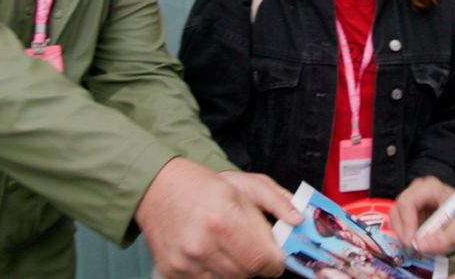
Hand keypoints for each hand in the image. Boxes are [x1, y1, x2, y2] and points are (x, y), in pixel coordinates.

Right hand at [135, 158, 286, 277]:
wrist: (156, 188)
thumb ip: (276, 202)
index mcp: (224, 220)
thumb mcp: (244, 185)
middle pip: (247, 274)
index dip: (275, 262)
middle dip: (254, 263)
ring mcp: (186, 262)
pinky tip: (208, 251)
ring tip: (226, 245)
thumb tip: (298, 220)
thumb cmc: (202, 185)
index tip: (276, 258)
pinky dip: (213, 271)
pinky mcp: (173, 272)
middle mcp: (203, 245)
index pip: (263, 261)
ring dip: (235, 268)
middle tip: (247, 245)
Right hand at [389, 177, 454, 254]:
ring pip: (397, 215)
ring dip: (403, 232)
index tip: (411, 242)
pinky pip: (401, 220)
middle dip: (402, 230)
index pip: (408, 202)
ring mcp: (415, 197)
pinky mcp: (413, 208)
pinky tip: (419, 240)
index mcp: (431, 188)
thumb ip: (443, 239)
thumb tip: (420, 246)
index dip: (406, 223)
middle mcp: (419, 189)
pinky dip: (406, 233)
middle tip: (411, 247)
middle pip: (398, 207)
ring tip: (417, 245)